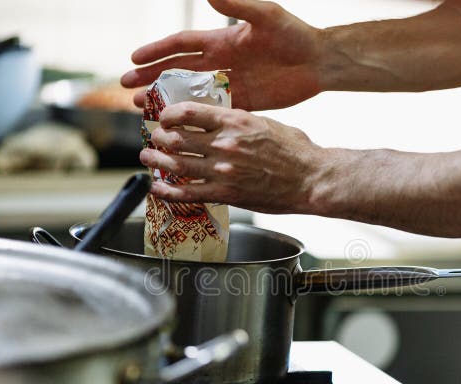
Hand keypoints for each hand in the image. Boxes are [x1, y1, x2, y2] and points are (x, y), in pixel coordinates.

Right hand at [121, 0, 323, 110]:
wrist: (319, 62)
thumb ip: (238, 5)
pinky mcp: (244, 103)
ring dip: (167, 100)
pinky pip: (214, 112)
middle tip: (126, 89)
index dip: (157, 51)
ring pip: (191, 94)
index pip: (181, 45)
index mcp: (222, 40)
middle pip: (178, 71)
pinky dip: (195, 118)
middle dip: (150, 78)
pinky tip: (179, 127)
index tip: (133, 59)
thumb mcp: (266, 15)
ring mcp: (232, 83)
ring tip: (142, 109)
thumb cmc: (295, 34)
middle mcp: (222, 62)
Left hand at [139, 102, 325, 213]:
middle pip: (176, 138)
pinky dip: (167, 191)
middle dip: (158, 138)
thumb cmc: (297, 152)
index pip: (189, 112)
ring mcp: (223, 171)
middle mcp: (225, 144)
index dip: (168, 114)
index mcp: (235, 121)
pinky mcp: (226, 194)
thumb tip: (221, 120)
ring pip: (176, 165)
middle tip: (153, 139)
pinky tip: (158, 189)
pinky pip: (187, 193)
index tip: (164, 117)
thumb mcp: (266, 124)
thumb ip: (239, 121)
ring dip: (156, 162)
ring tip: (148, 159)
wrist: (311, 179)